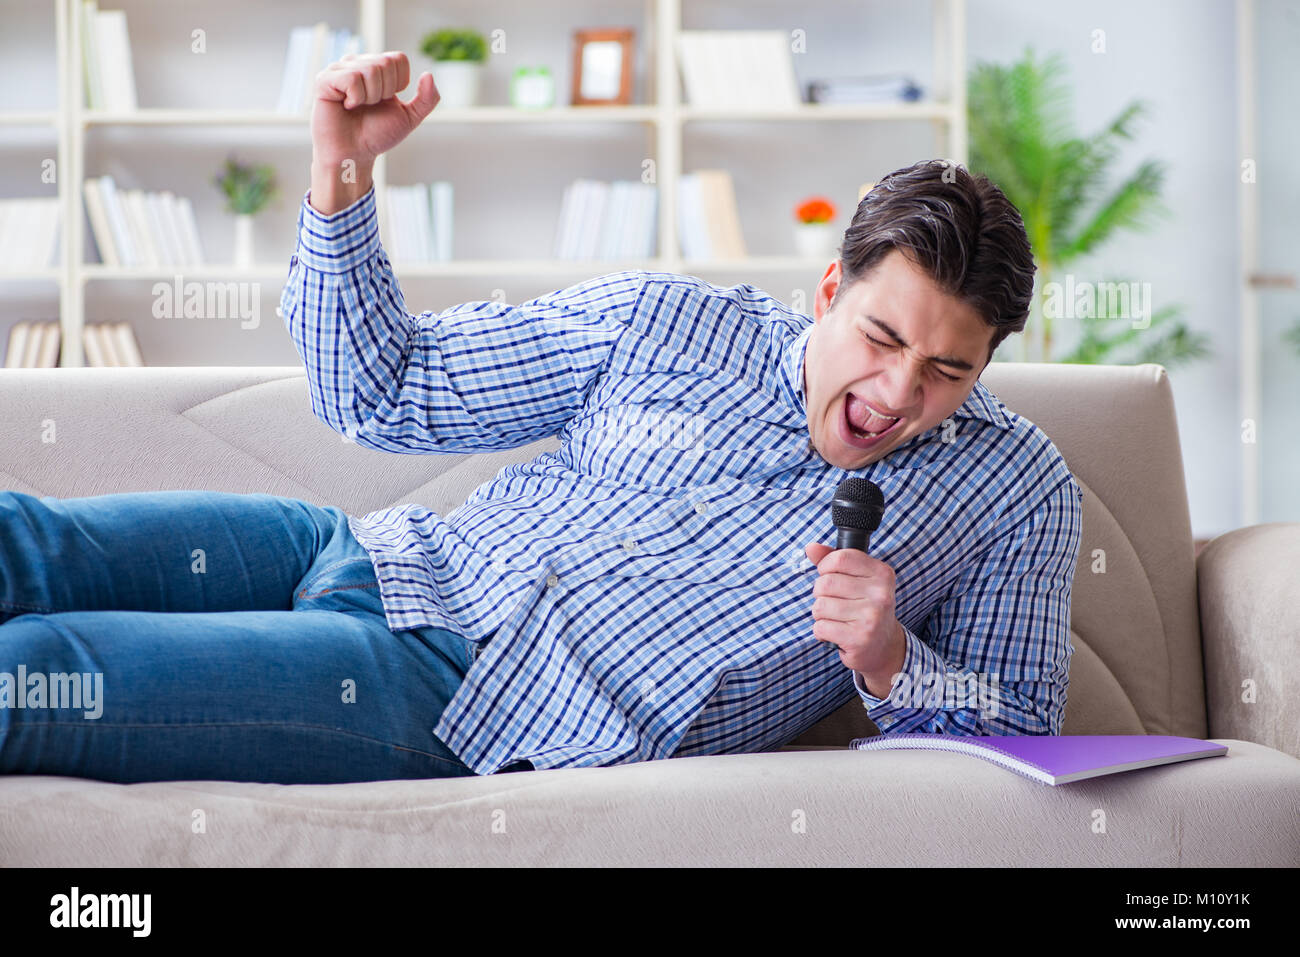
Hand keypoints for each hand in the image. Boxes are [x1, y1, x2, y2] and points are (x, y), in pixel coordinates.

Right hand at [310, 51, 439, 169]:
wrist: (354, 155)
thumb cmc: (377, 135)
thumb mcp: (409, 118)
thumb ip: (427, 99)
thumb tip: (429, 74)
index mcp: (375, 68)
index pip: (398, 58)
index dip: (399, 84)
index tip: (386, 101)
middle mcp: (356, 63)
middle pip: (385, 63)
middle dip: (385, 92)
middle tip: (370, 106)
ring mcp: (338, 70)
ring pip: (370, 69)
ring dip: (371, 97)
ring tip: (357, 107)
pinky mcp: (324, 80)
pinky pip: (351, 78)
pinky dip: (356, 97)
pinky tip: (346, 106)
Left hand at [804, 542, 906, 689]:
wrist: (883, 647)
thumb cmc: (865, 608)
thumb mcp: (856, 580)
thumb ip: (833, 561)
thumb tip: (810, 547)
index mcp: (882, 574)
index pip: (840, 558)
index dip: (825, 566)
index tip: (828, 575)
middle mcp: (880, 594)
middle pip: (825, 583)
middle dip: (821, 594)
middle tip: (834, 603)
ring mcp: (871, 617)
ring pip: (820, 606)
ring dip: (820, 614)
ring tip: (836, 619)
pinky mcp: (859, 639)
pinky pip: (821, 627)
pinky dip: (821, 631)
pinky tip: (836, 633)